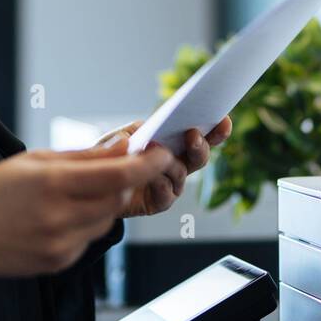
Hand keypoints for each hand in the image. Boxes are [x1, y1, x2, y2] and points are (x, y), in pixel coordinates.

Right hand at [0, 140, 176, 310]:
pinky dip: (88, 223)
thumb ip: (84, 157)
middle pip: (119, 198)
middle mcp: (60, 217)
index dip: (147, 164)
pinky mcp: (61, 262)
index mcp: (53, 184)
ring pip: (108, 219)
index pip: (119, 174)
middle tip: (122, 167)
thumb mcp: (34, 160)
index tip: (162, 154)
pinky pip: (90, 238)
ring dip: (106, 203)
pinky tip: (60, 216)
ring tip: (76, 193)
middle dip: (127, 181)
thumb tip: (125, 147)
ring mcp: (61, 244)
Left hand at [94, 116, 232, 217]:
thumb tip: (151, 136)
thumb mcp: (121, 136)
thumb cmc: (113, 156)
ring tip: (159, 153)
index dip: (216, 128)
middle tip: (193, 135)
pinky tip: (152, 177)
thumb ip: (135, 131)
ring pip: (183, 172)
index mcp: (175, 142)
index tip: (223, 118)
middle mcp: (179, 162)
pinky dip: (160, 182)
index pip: (201, 133)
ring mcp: (171, 183)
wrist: (97, 186)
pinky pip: (167, 192)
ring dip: (172, 163)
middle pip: (201, 155)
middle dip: (201, 145)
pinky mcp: (160, 202)